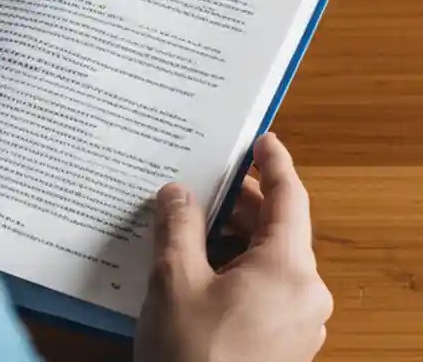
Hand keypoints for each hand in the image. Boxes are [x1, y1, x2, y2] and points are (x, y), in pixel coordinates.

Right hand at [135, 133, 332, 361]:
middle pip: (279, 232)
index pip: (289, 199)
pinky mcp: (285, 347)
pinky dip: (237, 273)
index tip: (261, 141)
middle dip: (240, 207)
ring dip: (233, 242)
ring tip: (188, 231)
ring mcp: (301, 325)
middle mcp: (308, 294)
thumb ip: (178, 227)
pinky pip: (266, 293)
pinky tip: (198, 274)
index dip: (273, 164)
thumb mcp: (173, 280)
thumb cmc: (191, 353)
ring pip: (270, 264)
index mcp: (288, 268)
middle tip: (202, 185)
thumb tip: (179, 193)